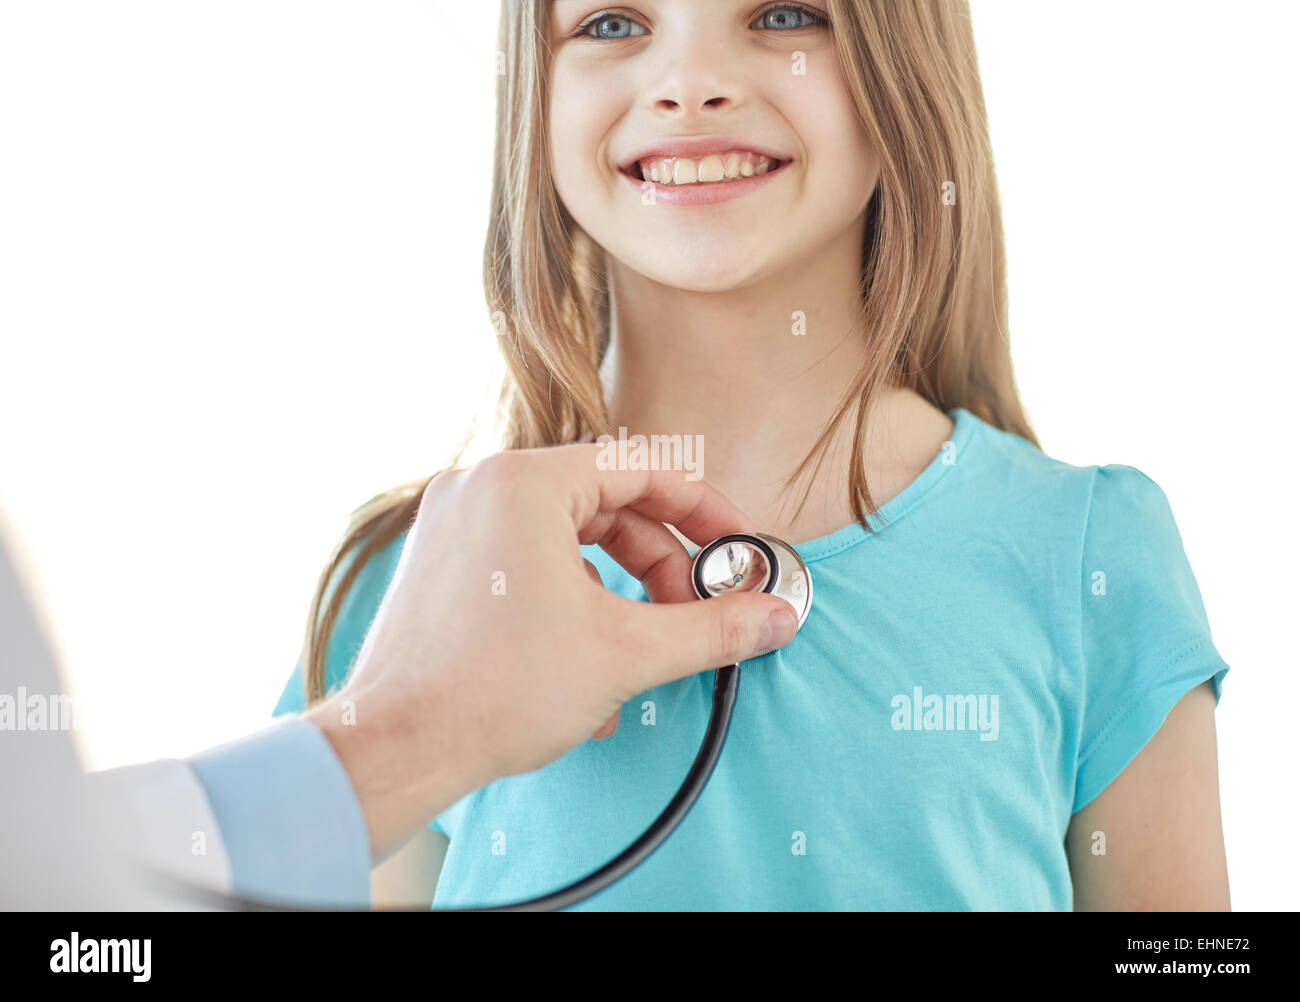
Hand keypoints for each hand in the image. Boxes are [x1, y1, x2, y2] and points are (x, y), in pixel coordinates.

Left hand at [305, 445, 799, 858]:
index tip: (738, 544)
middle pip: (605, 504)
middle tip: (697, 608)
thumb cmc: (490, 693)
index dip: (704, 509)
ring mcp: (454, 525)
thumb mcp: (626, 654)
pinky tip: (589, 668)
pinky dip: (571, 604)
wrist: (394, 752)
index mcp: (524, 483)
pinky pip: (526, 564)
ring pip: (566, 539)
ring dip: (619, 592)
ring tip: (643, 650)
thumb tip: (775, 615)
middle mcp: (481, 488)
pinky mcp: (442, 566)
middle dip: (661, 563)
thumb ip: (712, 627)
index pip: (642, 468)